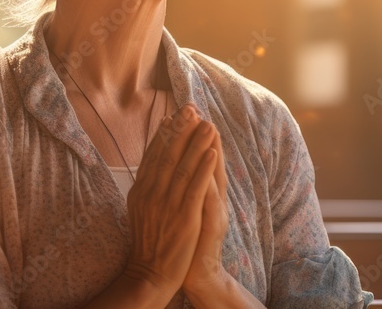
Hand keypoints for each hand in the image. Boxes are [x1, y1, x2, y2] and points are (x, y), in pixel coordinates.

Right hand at [122, 103, 218, 296]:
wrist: (150, 273)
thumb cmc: (147, 243)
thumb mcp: (138, 210)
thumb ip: (144, 188)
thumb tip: (148, 168)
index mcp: (140, 190)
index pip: (153, 155)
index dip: (164, 134)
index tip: (173, 116)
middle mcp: (151, 193)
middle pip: (167, 154)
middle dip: (180, 130)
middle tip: (190, 108)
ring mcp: (166, 204)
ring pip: (182, 166)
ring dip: (196, 142)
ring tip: (207, 123)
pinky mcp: (183, 216)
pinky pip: (195, 186)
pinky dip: (203, 167)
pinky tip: (212, 152)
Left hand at [183, 121, 229, 296]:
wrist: (194, 272)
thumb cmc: (186, 239)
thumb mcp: (182, 207)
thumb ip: (180, 183)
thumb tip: (167, 162)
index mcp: (201, 192)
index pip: (198, 158)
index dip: (191, 134)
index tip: (183, 112)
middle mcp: (210, 197)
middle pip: (207, 160)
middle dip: (199, 133)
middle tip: (193, 108)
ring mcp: (213, 210)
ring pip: (211, 174)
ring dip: (209, 149)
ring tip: (206, 126)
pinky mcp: (212, 225)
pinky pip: (211, 198)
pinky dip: (209, 178)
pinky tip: (207, 161)